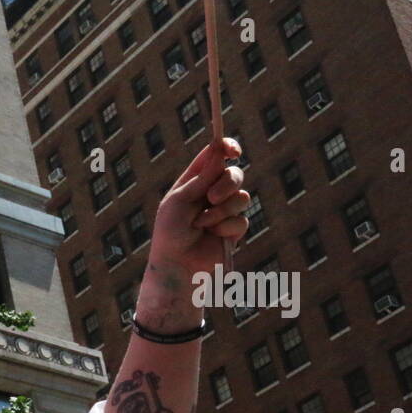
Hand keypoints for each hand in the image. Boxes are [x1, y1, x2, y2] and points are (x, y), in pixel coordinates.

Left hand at [150, 137, 249, 278]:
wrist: (176, 265)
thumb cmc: (170, 232)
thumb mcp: (179, 200)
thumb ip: (200, 178)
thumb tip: (219, 154)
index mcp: (194, 182)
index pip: (215, 156)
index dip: (226, 147)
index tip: (233, 150)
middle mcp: (211, 193)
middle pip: (234, 174)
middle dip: (226, 183)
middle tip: (211, 198)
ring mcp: (224, 211)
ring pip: (242, 197)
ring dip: (221, 211)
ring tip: (202, 225)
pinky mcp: (233, 230)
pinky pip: (242, 220)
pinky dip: (226, 227)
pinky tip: (213, 236)